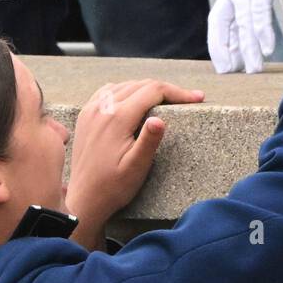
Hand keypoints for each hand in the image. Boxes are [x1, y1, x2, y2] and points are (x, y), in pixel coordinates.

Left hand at [65, 79, 204, 246]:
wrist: (84, 197)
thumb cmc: (114, 186)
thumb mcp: (137, 167)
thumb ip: (149, 141)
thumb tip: (160, 120)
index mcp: (117, 118)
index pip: (153, 91)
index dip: (178, 92)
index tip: (198, 97)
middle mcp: (102, 108)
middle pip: (141, 85)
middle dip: (167, 90)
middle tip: (188, 99)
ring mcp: (91, 110)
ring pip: (126, 85)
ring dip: (148, 89)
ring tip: (167, 100)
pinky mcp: (86, 115)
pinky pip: (109, 92)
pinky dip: (128, 91)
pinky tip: (136, 100)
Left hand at [209, 0, 282, 73]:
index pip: (221, 20)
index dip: (220, 42)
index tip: (224, 65)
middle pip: (225, 22)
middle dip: (227, 49)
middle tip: (231, 72)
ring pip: (242, 20)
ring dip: (248, 47)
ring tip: (253, 69)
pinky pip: (258, 8)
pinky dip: (262, 30)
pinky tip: (267, 48)